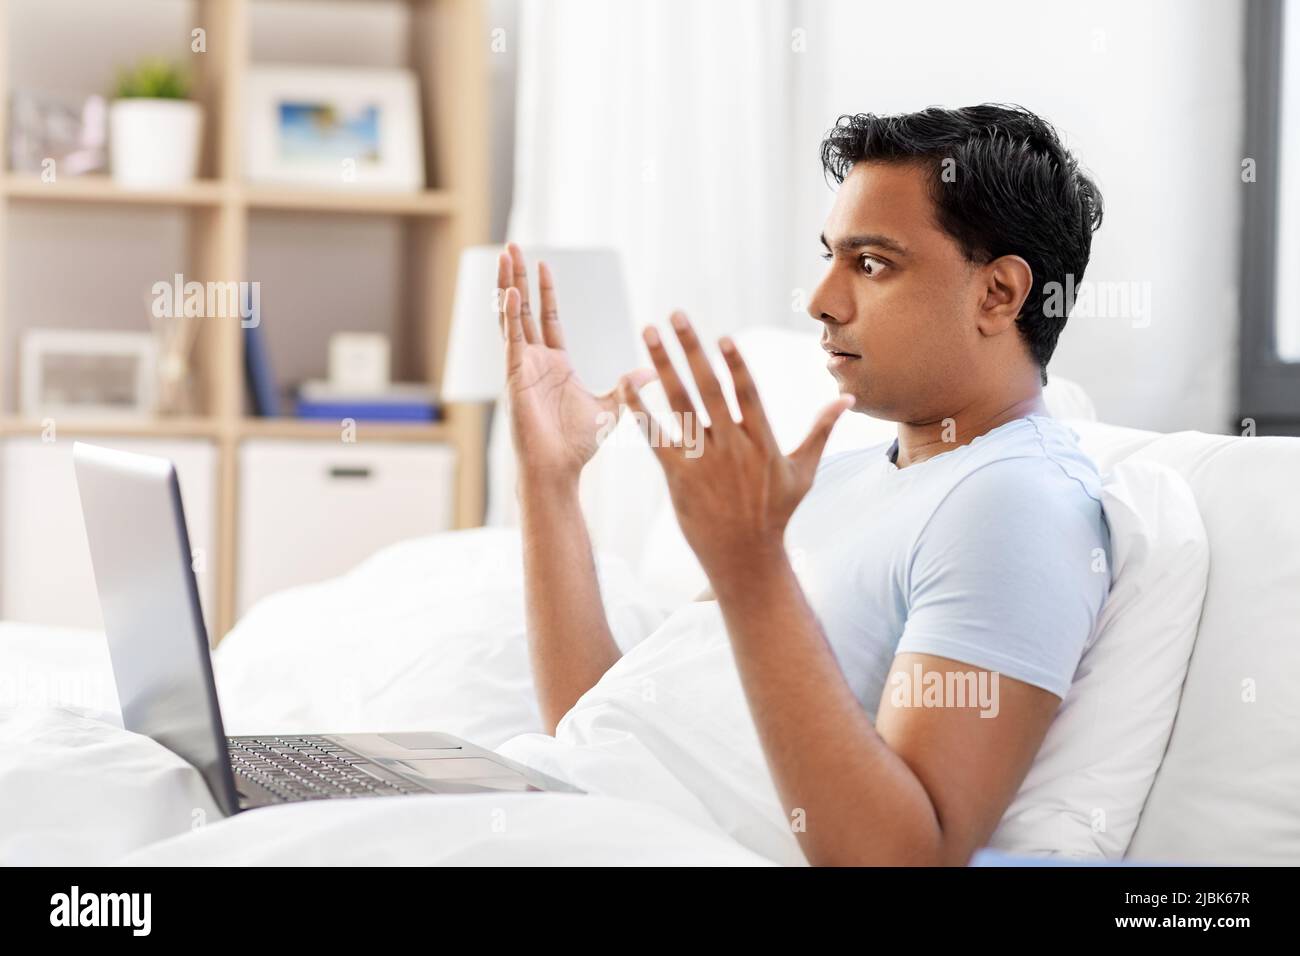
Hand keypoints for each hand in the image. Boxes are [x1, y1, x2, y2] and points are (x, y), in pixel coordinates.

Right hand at [497, 243, 653, 485]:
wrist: (559, 469)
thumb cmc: (578, 445)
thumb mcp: (611, 406)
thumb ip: (628, 385)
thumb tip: (653, 371)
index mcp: (555, 364)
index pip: (547, 317)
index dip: (545, 291)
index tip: (545, 263)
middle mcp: (534, 361)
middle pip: (523, 309)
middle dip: (519, 277)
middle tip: (512, 246)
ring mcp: (521, 367)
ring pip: (511, 317)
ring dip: (507, 286)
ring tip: (505, 256)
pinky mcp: (514, 377)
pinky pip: (511, 341)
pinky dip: (509, 316)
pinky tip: (509, 293)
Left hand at [617, 312, 852, 583]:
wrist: (745, 558)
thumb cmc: (776, 514)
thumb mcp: (803, 472)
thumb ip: (821, 430)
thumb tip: (847, 399)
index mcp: (762, 441)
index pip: (747, 393)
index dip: (734, 364)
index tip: (721, 336)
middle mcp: (732, 447)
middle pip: (708, 388)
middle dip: (690, 348)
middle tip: (675, 315)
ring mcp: (703, 461)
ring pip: (678, 404)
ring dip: (661, 365)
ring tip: (648, 333)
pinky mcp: (679, 477)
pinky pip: (656, 437)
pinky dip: (641, 410)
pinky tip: (627, 383)